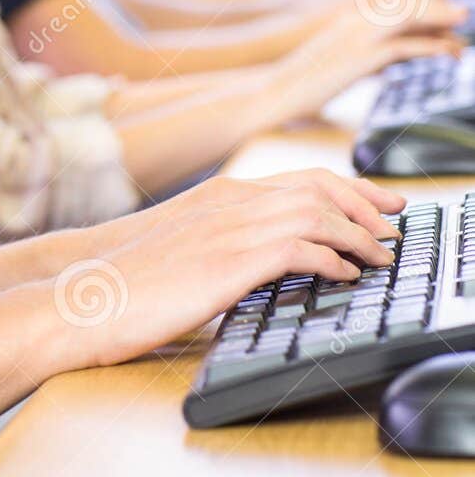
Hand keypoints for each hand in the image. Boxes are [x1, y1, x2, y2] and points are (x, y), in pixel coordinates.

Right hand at [53, 171, 402, 370]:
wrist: (83, 296)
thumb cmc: (125, 285)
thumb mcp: (183, 254)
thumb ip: (223, 248)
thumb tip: (261, 266)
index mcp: (219, 196)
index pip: (300, 180)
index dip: (347, 191)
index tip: (376, 206)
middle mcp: (229, 202)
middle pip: (319, 188)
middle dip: (365, 205)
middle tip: (393, 224)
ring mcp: (229, 228)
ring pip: (318, 214)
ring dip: (359, 235)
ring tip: (380, 255)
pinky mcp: (229, 261)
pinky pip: (300, 249)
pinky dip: (333, 259)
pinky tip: (345, 274)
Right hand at [269, 0, 464, 118]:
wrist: (272, 94)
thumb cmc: (304, 85)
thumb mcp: (344, 64)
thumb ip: (373, 56)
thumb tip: (398, 58)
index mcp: (351, 19)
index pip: (396, 2)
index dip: (425, 5)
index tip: (447, 16)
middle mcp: (356, 20)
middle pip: (407, 0)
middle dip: (438, 5)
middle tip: (461, 15)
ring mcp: (357, 36)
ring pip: (410, 14)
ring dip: (440, 18)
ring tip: (461, 24)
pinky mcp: (359, 57)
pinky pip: (404, 45)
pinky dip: (430, 46)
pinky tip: (447, 52)